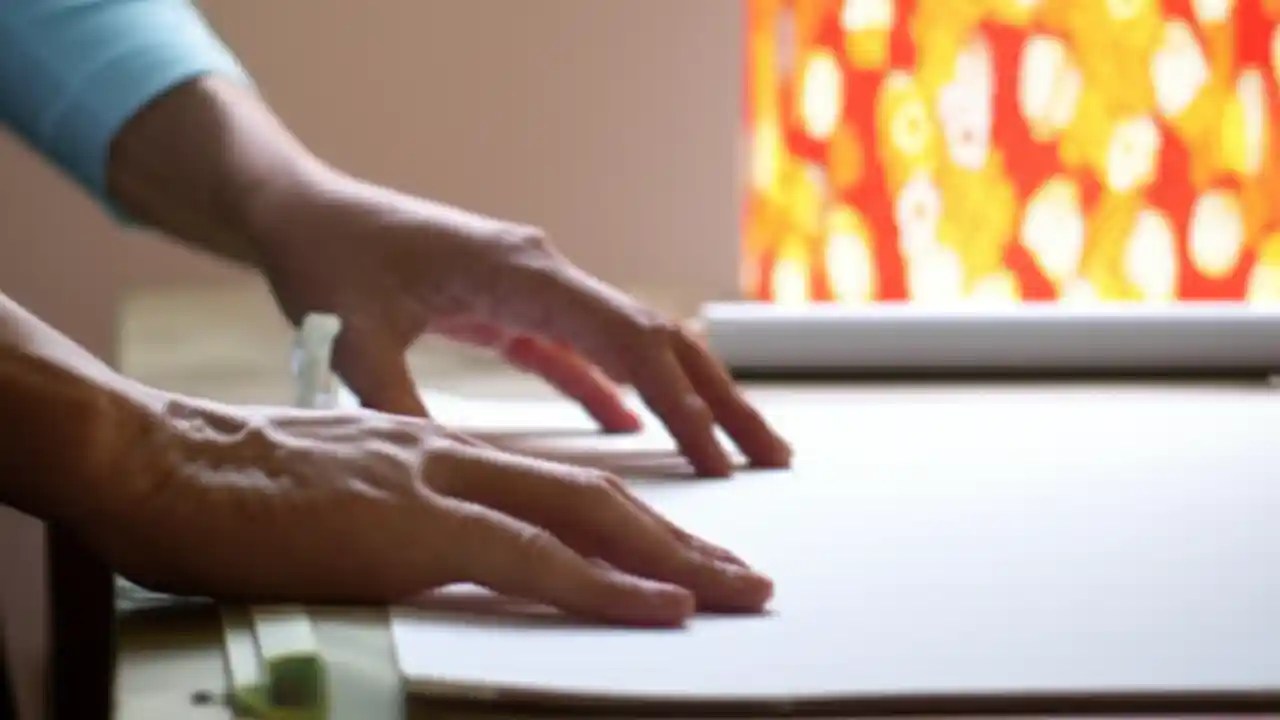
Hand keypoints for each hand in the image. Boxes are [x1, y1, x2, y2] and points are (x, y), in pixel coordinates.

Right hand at [84, 393, 772, 624]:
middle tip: (744, 577)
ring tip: (735, 591)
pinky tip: (661, 606)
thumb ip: (395, 517)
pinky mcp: (414, 528)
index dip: (631, 523)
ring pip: (586, 519)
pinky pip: (535, 558)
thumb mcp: (333, 498)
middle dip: (680, 540)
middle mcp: (454, 460)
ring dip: (671, 559)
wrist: (158, 465)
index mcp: (437, 455)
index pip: (560, 487)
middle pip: (596, 496)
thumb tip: (430, 551)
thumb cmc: (229, 491)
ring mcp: (438, 489)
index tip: (682, 557)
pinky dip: (607, 583)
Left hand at [250, 176, 790, 476]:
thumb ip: (401, 407)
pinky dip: (618, 391)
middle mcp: (545, 272)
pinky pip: (585, 352)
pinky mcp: (518, 307)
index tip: (720, 462)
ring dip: (684, 394)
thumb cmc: (326, 263)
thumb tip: (447, 485)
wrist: (303, 210)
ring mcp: (537, 288)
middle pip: (658, 337)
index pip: (629, 341)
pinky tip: (632, 429)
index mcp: (522, 273)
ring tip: (728, 451)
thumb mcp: (352, 340)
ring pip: (634, 343)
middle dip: (718, 399)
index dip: (682, 403)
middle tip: (770, 458)